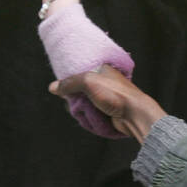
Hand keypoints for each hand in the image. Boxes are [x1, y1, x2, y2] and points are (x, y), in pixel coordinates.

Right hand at [38, 2, 135, 137]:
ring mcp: (106, 96)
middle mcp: (105, 81)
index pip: (80, 70)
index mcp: (102, 69)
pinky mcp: (108, 110)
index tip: (61, 85)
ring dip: (81, 107)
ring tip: (81, 110)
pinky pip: (91, 112)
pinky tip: (86, 116)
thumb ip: (70, 83)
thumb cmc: (115, 94)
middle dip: (74, 96)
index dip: (70, 77)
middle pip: (81, 88)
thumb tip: (52, 87)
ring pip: (85, 101)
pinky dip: (87, 115)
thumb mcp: (89, 82)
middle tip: (70, 100)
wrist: (134, 115)